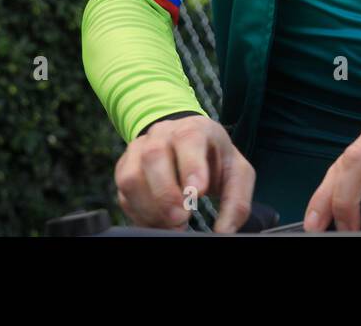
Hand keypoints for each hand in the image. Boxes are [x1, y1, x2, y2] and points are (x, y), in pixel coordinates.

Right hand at [114, 115, 255, 232]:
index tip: (196, 193)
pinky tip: (159, 221)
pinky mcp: (124, 168)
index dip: (191, 165)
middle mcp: (162, 133)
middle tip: (182, 219)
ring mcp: (139, 148)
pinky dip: (140, 214)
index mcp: (194, 129)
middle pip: (153, 157)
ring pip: (131, 178)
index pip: (188, 138)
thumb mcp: (237, 173)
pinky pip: (123, 194)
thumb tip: (224, 231)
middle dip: (166, 194)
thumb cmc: (215, 159)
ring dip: (150, 208)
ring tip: (172, 224)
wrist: (190, 144)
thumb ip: (236, 201)